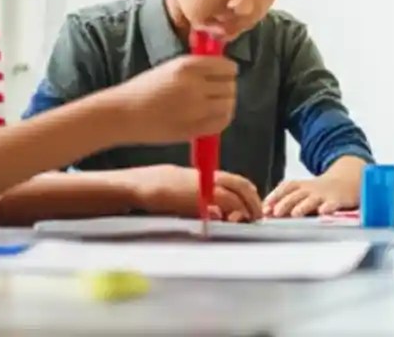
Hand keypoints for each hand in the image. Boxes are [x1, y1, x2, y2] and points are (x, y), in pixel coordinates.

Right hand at [106, 55, 236, 143]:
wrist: (122, 114)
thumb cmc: (145, 89)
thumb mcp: (171, 68)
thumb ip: (198, 68)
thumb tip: (226, 70)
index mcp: (188, 66)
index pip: (227, 67)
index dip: (228, 72)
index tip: (224, 75)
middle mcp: (194, 86)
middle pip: (230, 86)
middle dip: (227, 88)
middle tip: (217, 92)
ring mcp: (195, 108)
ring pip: (229, 104)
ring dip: (225, 104)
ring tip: (214, 105)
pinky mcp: (193, 128)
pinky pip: (221, 122)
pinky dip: (221, 119)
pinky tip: (212, 117)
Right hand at [122, 165, 261, 221]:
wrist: (136, 185)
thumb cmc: (152, 186)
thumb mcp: (182, 191)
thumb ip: (202, 200)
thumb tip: (217, 213)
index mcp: (205, 174)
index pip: (236, 180)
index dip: (248, 193)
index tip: (253, 204)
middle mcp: (207, 177)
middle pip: (241, 185)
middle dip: (253, 200)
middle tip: (257, 215)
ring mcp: (202, 185)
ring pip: (234, 193)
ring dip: (245, 207)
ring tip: (249, 219)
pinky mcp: (196, 196)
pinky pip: (222, 201)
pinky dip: (230, 210)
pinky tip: (231, 220)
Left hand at [264, 175, 358, 217]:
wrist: (349, 180)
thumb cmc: (322, 190)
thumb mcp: (304, 191)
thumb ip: (287, 200)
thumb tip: (265, 212)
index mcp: (302, 186)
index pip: (286, 187)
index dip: (275, 196)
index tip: (265, 207)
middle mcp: (312, 189)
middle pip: (296, 194)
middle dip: (285, 203)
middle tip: (275, 212)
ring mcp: (325, 194)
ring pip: (312, 199)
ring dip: (303, 206)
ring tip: (295, 213)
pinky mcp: (338, 200)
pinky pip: (333, 204)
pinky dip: (328, 207)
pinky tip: (323, 212)